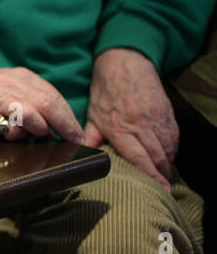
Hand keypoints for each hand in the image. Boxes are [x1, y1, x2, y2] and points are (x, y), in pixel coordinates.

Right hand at [0, 59, 84, 142]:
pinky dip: (21, 130)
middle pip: (50, 102)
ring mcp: (0, 94)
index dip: (69, 117)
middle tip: (75, 141)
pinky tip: (14, 135)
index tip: (79, 135)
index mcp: (21, 77)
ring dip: (44, 127)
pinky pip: (13, 118)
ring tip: (42, 137)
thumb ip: (26, 102)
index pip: (54, 96)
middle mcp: (14, 82)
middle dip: (66, 124)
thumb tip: (51, 126)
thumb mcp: (3, 90)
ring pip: (36, 108)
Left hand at [83, 47, 177, 189]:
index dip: (149, 176)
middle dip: (161, 175)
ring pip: (168, 149)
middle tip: (162, 189)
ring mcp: (157, 119)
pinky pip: (174, 137)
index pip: (138, 158)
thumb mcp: (92, 115)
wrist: (125, 64)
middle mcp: (141, 125)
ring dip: (167, 164)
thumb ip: (90, 137)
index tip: (159, 189)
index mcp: (119, 128)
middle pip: (157, 157)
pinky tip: (167, 156)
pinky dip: (172, 149)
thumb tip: (80, 156)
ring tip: (163, 175)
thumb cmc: (105, 93)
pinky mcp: (167, 113)